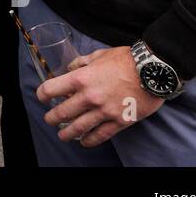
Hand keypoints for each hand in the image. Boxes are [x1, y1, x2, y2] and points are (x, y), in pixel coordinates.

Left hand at [35, 45, 163, 147]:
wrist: (153, 71)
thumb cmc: (126, 60)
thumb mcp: (99, 55)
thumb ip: (82, 62)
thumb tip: (71, 68)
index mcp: (81, 78)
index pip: (51, 89)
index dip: (42, 94)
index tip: (42, 97)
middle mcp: (89, 97)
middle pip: (62, 112)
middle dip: (52, 118)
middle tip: (50, 120)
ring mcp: (104, 111)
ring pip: (79, 128)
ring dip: (67, 134)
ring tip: (63, 136)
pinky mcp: (119, 122)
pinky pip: (101, 135)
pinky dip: (90, 141)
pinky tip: (84, 142)